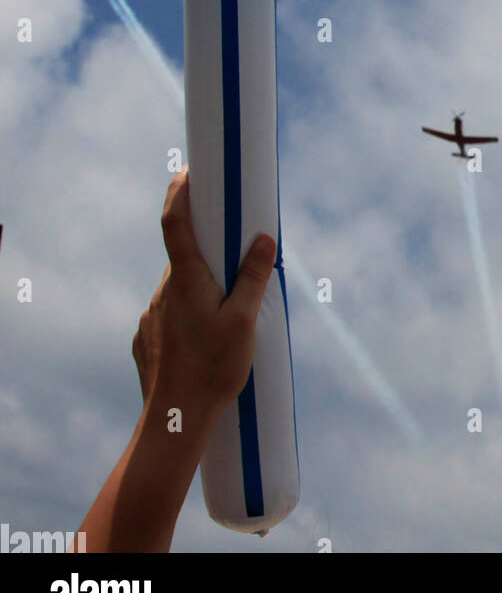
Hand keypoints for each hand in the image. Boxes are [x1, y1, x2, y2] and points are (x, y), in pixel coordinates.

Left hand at [147, 169, 275, 412]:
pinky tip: (205, 344)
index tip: (187, 170)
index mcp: (186, 280)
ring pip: (179, 288)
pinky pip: (169, 315)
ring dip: (201, 290)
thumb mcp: (244, 322)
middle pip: (185, 256)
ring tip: (225, 319)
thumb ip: (253, 277)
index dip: (179, 192)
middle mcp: (163, 291)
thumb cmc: (213, 371)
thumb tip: (264, 239)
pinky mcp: (146, 338)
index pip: (175, 223)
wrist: (174, 422)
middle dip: (208, 253)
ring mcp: (151, 315)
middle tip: (235, 261)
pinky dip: (188, 317)